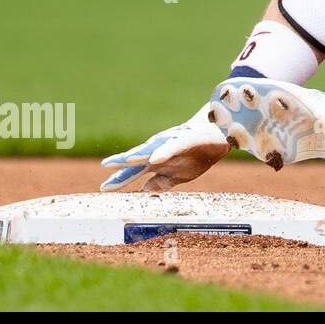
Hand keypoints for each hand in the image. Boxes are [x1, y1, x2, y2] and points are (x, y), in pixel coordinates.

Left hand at [100, 105, 229, 191]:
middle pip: (139, 158)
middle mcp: (160, 150)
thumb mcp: (180, 175)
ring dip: (140, 154)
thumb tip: (144, 189)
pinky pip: (174, 147)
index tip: (104, 188)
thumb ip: (162, 181)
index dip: (120, 179)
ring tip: (127, 159)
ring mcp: (172, 144)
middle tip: (106, 165)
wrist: (220, 134)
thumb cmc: (199, 153)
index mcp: (157, 161)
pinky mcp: (187, 140)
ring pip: (153, 149)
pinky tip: (155, 159)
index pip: (134, 171)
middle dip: (123, 162)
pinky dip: (164, 153)